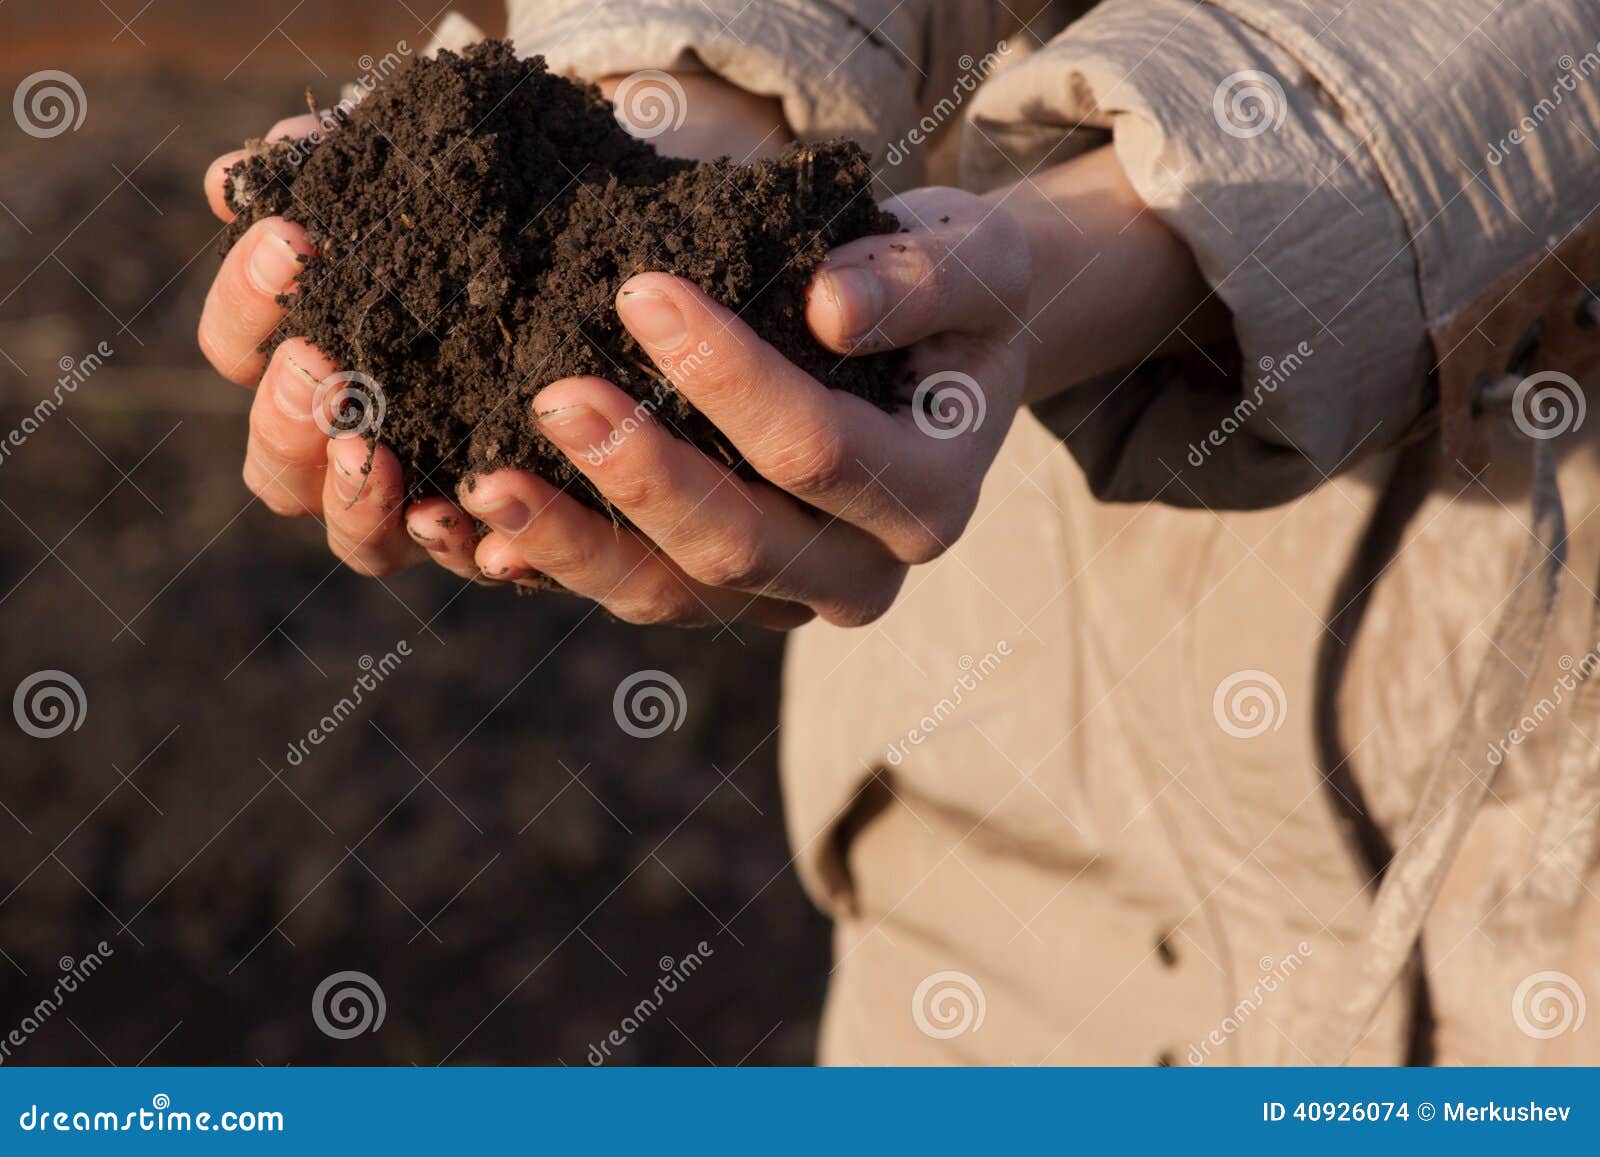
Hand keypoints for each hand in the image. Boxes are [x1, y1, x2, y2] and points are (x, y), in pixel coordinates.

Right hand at [197, 71, 792, 581]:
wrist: (632, 246)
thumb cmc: (513, 212)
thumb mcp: (437, 174)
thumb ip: (344, 166)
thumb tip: (235, 181)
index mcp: (325, 350)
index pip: (240, 350)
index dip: (247, 310)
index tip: (293, 244)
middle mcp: (367, 439)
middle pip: (280, 469)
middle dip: (290, 414)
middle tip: (325, 363)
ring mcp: (440, 498)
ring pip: (362, 540)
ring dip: (356, 500)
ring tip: (378, 452)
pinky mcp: (525, 535)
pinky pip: (485, 563)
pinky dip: (475, 546)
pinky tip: (486, 515)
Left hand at [461, 186, 1030, 627]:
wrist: (943, 349)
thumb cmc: (957, 293)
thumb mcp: (975, 260)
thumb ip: (923, 281)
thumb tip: (831, 307)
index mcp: (928, 495)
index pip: (818, 450)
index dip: (728, 380)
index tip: (640, 291)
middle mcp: (861, 571)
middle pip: (737, 544)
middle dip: (638, 473)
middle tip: (551, 394)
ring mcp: (786, 594)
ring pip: (671, 594)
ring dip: (573, 543)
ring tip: (481, 483)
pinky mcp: (723, 592)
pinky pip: (635, 592)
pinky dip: (557, 565)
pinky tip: (480, 533)